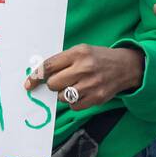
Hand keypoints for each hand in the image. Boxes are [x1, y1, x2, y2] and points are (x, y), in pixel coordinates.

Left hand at [23, 44, 144, 110]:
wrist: (126, 66)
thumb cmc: (98, 58)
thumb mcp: (82, 51)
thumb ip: (62, 61)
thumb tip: (39, 76)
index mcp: (78, 53)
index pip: (49, 66)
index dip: (36, 76)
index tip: (29, 84)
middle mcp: (85, 68)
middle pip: (54, 84)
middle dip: (54, 84)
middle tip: (62, 81)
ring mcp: (91, 84)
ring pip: (62, 97)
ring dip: (64, 94)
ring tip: (76, 86)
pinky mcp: (97, 98)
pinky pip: (74, 106)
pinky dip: (74, 102)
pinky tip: (83, 93)